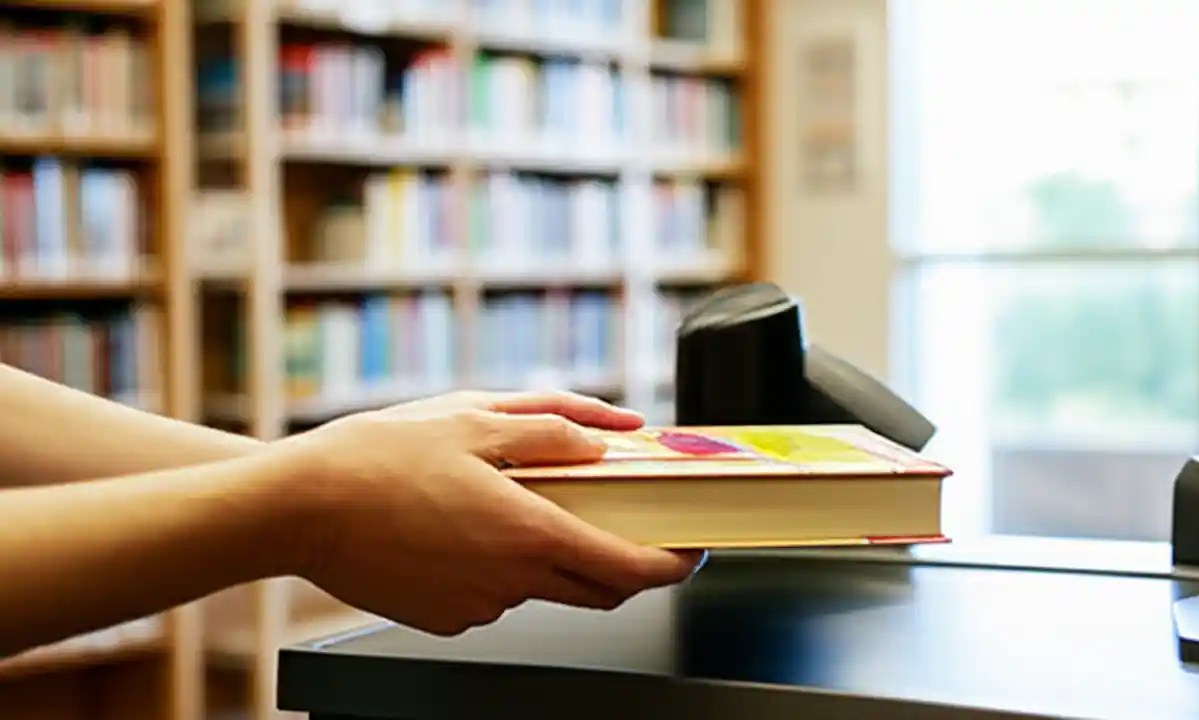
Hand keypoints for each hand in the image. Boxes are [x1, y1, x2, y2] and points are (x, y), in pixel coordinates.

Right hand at [278, 391, 703, 636]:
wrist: (297, 507)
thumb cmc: (378, 458)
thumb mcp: (475, 418)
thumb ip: (554, 429)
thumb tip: (608, 439)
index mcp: (528, 533)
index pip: (630, 568)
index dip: (673, 563)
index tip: (692, 549)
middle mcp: (510, 583)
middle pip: (596, 588)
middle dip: (621, 560)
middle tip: (617, 517)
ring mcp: (476, 608)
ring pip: (540, 586)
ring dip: (544, 550)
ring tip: (498, 497)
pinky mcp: (443, 619)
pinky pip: (492, 595)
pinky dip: (496, 564)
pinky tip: (457, 525)